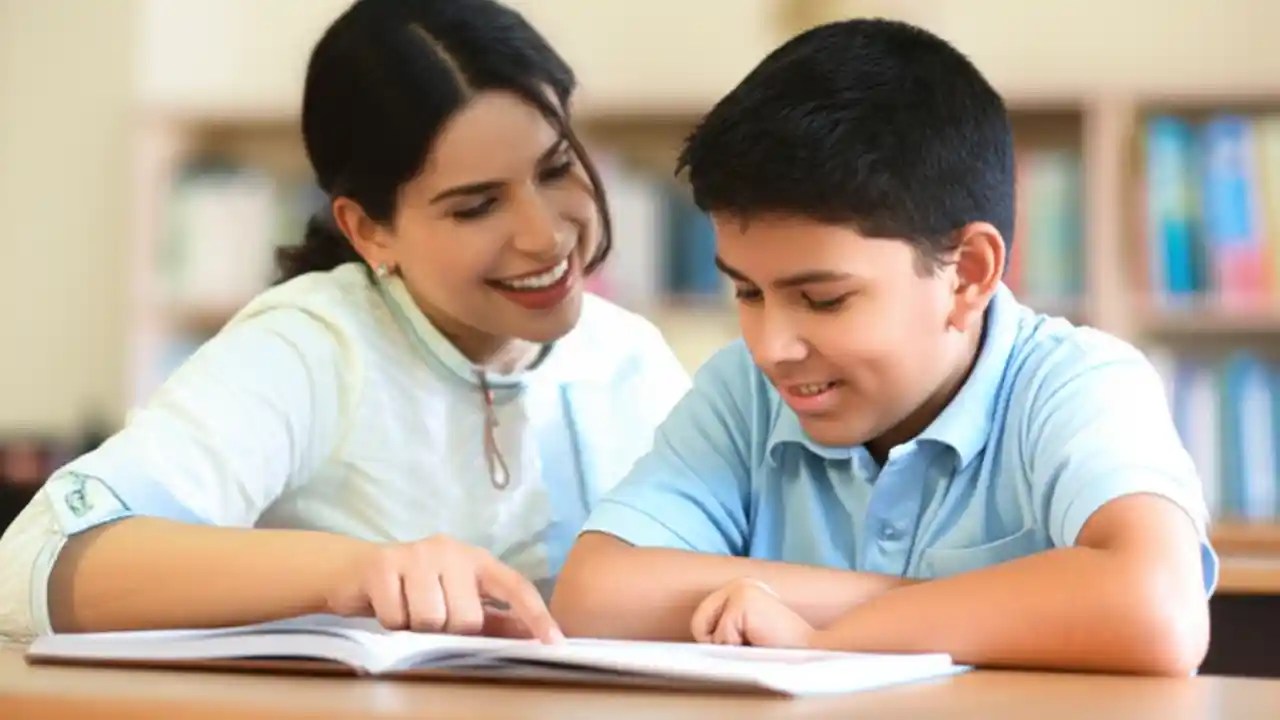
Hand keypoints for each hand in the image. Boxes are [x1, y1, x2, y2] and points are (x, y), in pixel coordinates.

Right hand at [323, 534, 562, 642]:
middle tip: (429, 618)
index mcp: (476, 560)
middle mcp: (450, 550)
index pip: (515, 587)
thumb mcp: (454, 598)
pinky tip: (387, 606)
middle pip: (467, 618)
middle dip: (447, 630)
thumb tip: (530, 637)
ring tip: (408, 610)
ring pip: (432, 620)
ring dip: (417, 628)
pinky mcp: (383, 565)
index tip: (555, 643)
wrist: (354, 571)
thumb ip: (492, 617)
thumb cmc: (414, 589)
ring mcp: (416, 554)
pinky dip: (392, 624)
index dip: (536, 615)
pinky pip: (398, 618)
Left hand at [691, 578, 813, 647]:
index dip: (715, 642)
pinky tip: (762, 641)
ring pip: (706, 631)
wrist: (813, 656)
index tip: (745, 645)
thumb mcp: (746, 636)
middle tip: (752, 645)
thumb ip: (724, 629)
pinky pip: (720, 637)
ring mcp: (741, 588)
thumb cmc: (781, 652)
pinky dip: (737, 649)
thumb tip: (693, 639)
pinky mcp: (743, 600)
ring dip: (729, 649)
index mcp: (742, 589)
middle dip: (719, 645)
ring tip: (757, 643)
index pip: (702, 619)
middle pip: (698, 623)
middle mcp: (741, 582)